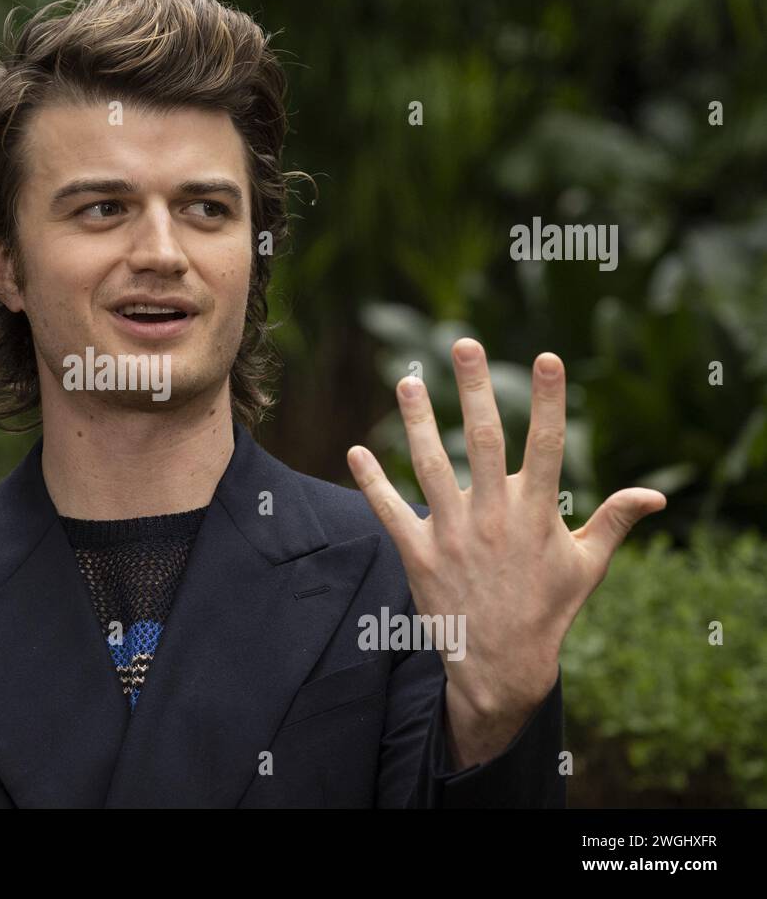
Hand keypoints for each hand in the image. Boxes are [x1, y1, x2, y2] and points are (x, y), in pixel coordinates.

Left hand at [346, 338, 664, 764]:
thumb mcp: (586, 566)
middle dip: (475, 388)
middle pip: (482, 439)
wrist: (501, 666)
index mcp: (536, 514)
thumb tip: (655, 495)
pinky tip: (355, 452)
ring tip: (408, 380)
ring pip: (429, 465)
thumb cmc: (547, 610)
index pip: (546, 445)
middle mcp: (492, 517)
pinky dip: (370, 482)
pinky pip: (388, 511)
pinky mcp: (418, 555)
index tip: (547, 357)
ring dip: (418, 420)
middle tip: (463, 343)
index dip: (549, 401)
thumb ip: (613, 521)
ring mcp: (452, 534)